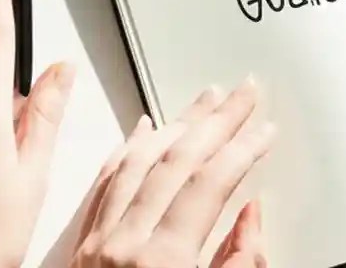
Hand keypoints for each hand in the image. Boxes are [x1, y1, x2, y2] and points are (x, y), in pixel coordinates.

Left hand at [72, 81, 274, 267]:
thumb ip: (238, 264)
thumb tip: (250, 216)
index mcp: (161, 262)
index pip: (209, 185)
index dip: (243, 150)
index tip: (264, 130)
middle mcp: (123, 244)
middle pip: (176, 161)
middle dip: (217, 121)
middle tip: (243, 94)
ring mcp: (97, 242)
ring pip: (137, 162)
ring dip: (176, 124)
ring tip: (204, 102)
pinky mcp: (81, 247)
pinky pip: (105, 182)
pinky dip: (129, 149)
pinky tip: (145, 128)